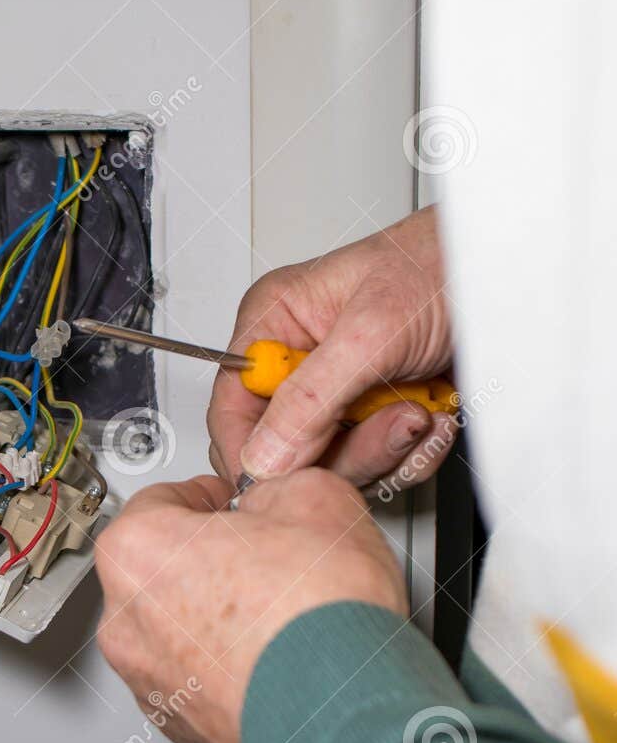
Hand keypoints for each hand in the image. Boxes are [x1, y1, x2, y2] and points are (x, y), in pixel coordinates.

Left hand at [95, 468, 407, 742]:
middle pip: (160, 572)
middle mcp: (125, 621)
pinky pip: (195, 682)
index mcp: (136, 551)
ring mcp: (146, 682)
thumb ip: (275, 488)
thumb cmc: (320, 619)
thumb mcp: (315, 497)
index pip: (159, 501)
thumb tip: (276, 501)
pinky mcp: (177, 728)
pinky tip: (274, 660)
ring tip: (278, 615)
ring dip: (214, 621)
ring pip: (174, 633)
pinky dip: (225, 671)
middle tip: (263, 559)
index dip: (208, 498)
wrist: (344, 716)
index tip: (233, 505)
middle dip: (207, 562)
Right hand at [209, 207, 455, 487]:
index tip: (284, 479)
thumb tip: (263, 455)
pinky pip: (381, 464)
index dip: (253, 453)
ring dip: (389, 448)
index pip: (232, 409)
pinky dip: (415, 451)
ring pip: (337, 463)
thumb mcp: (371, 329)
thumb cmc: (443, 264)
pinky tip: (435, 415)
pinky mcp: (380, 415)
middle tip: (393, 421)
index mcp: (274, 325)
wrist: (511, 270)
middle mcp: (302, 362)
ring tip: (421, 409)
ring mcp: (342, 393)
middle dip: (348, 449)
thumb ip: (310, 398)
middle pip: (287, 449)